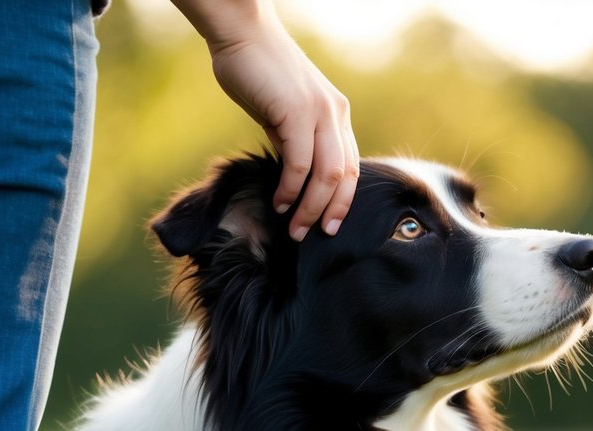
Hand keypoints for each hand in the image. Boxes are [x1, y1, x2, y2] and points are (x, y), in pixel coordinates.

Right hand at [173, 1, 358, 240]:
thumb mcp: (283, 113)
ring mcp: (319, 112)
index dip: (343, 200)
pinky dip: (291, 188)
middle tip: (315, 235)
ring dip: (311, 207)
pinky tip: (280, 202)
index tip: (330, 224)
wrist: (241, 34)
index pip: (351, 167)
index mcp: (336, 114)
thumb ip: (293, 140)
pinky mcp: (297, 112)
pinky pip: (300, 162)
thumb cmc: (257, 72)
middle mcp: (335, 114)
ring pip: (327, 175)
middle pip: (346, 177)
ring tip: (295, 228)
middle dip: (331, 211)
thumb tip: (293, 177)